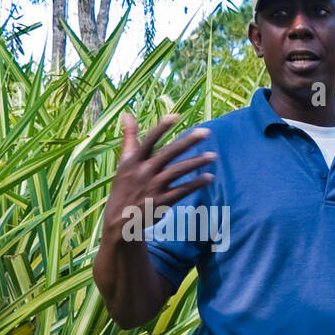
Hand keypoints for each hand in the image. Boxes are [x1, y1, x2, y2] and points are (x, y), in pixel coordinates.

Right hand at [101, 113, 215, 248]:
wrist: (121, 220)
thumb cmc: (125, 186)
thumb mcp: (124, 162)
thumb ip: (129, 138)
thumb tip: (127, 115)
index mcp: (134, 160)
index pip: (149, 140)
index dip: (162, 127)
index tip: (177, 116)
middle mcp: (144, 171)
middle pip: (169, 153)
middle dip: (188, 142)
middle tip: (207, 132)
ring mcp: (154, 186)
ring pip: (178, 171)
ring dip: (197, 162)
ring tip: (214, 157)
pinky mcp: (162, 201)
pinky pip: (183, 190)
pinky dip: (196, 184)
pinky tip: (210, 178)